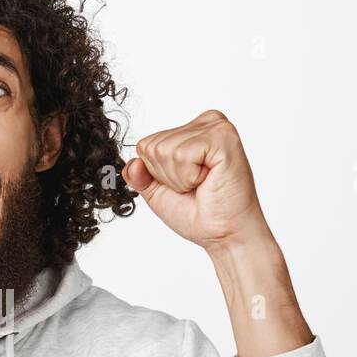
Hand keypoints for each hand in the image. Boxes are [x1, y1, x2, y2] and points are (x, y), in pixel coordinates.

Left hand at [121, 109, 269, 250]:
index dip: (158, 174)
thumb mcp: (158, 192)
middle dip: (168, 176)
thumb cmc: (200, 213)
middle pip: (152, 147)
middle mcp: (205, 122)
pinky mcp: (222, 137)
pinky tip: (209, 179)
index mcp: (192, 130)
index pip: (146, 145)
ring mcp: (215, 127)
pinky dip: (189, 177)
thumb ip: (140, 176)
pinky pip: (181, 155)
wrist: (225, 234)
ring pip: (164, 151)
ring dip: (180, 178)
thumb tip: (131, 164)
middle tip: (196, 186)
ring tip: (203, 184)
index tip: (186, 184)